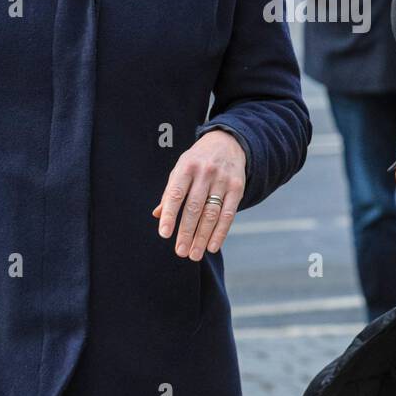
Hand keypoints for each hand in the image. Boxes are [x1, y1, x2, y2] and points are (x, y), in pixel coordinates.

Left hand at [151, 130, 246, 260]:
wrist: (227, 142)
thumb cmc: (197, 161)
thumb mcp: (181, 169)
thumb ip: (170, 192)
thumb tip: (158, 215)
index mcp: (186, 167)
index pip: (176, 194)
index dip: (170, 215)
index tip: (164, 234)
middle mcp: (205, 172)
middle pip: (194, 207)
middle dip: (187, 232)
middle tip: (180, 252)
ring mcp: (223, 180)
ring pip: (211, 213)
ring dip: (203, 237)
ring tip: (194, 254)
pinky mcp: (237, 187)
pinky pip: (229, 213)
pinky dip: (220, 232)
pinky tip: (212, 246)